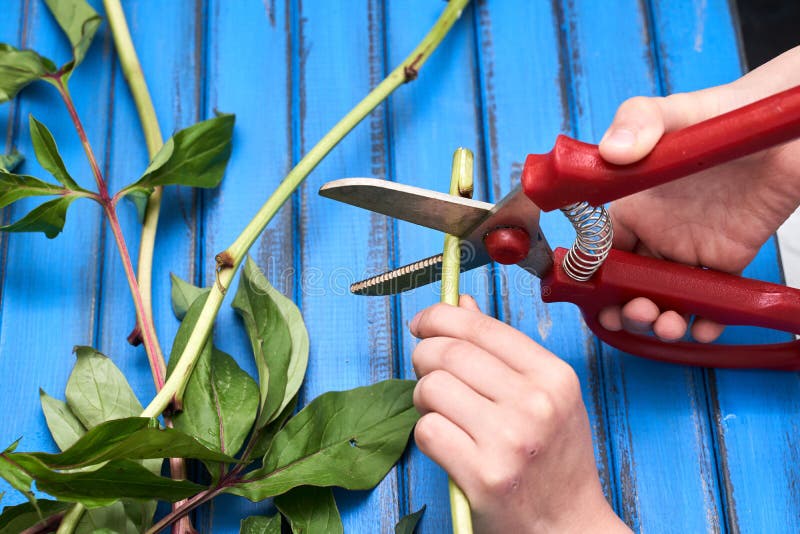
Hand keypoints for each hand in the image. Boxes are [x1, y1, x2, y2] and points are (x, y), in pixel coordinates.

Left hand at [410, 296, 630, 532]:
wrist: (568, 527)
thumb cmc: (554, 460)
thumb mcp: (546, 397)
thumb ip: (502, 350)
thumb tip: (461, 304)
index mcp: (554, 377)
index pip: (480, 327)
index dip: (440, 317)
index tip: (423, 323)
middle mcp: (536, 404)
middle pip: (448, 354)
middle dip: (423, 356)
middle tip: (425, 371)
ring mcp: (509, 440)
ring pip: (432, 388)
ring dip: (423, 397)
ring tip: (439, 411)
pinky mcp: (483, 475)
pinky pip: (427, 431)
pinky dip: (426, 433)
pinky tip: (445, 441)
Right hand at [597, 46, 799, 341]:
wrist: (778, 128)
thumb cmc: (718, 115)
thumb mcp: (670, 111)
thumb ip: (636, 122)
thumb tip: (611, 151)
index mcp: (631, 205)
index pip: (599, 250)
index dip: (592, 277)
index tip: (591, 294)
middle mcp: (656, 231)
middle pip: (628, 283)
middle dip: (623, 306)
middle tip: (633, 312)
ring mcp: (689, 248)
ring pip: (665, 297)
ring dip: (660, 319)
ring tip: (667, 323)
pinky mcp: (727, 259)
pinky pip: (712, 298)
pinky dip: (706, 320)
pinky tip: (702, 326)